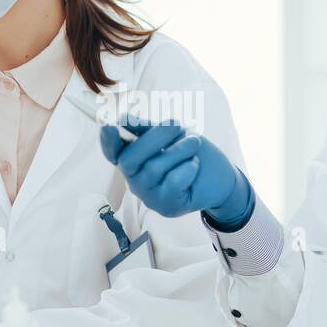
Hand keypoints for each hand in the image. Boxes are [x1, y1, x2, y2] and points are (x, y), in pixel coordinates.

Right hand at [99, 119, 251, 225]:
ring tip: (194, 143)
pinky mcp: (167, 207)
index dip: (107, 141)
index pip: (112, 152)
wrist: (220, 176)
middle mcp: (135, 180)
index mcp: (132, 159)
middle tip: (177, 124)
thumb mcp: (170, 134)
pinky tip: (194, 166)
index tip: (107, 125)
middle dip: (154, 137)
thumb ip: (147, 129)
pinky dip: (188, 168)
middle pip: (129, 159)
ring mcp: (149, 196)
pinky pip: (173, 182)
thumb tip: (124, 119)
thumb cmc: (190, 151)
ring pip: (154, 169)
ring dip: (179, 150)